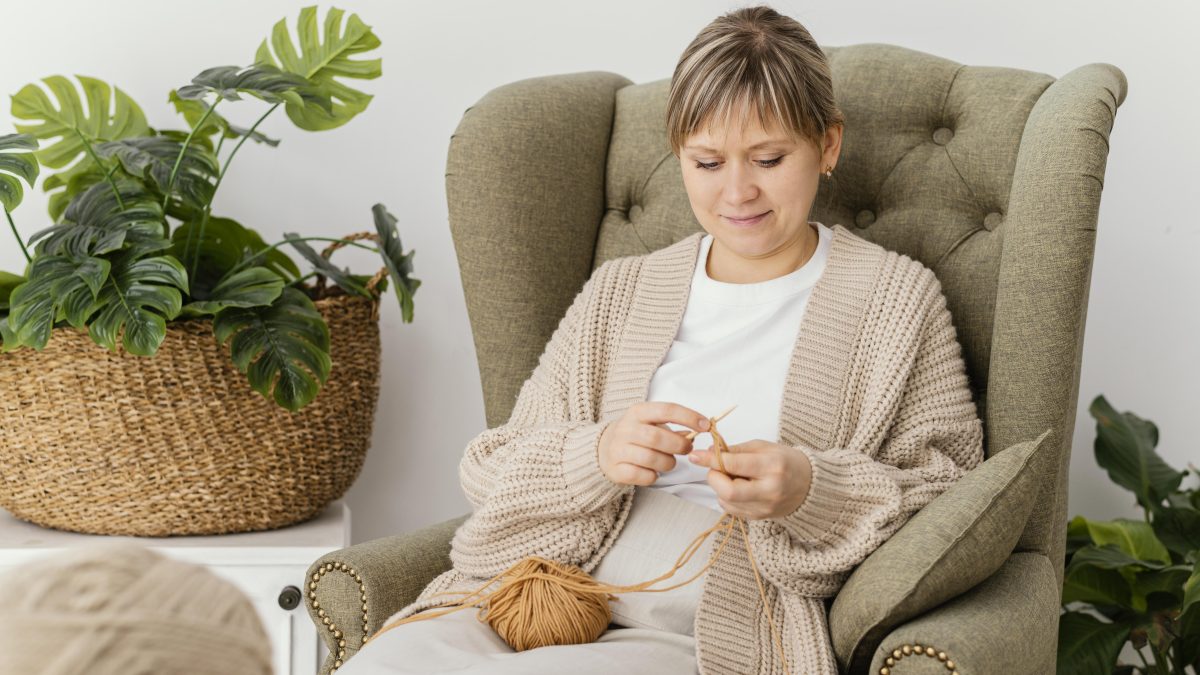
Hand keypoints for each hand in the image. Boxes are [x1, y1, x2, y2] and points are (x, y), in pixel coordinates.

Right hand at [597, 401, 709, 486]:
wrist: (602, 449)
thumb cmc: (634, 435)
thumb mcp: (650, 423)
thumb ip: (673, 426)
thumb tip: (699, 428)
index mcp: (638, 412)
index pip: (666, 410)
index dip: (689, 417)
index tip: (706, 425)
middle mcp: (626, 429)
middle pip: (658, 437)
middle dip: (679, 445)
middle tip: (687, 449)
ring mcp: (618, 450)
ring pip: (652, 459)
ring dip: (668, 463)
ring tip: (669, 462)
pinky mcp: (616, 470)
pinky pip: (642, 475)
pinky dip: (653, 476)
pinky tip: (653, 472)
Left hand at [687, 439, 811, 519]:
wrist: (810, 486)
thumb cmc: (786, 461)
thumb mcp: (764, 447)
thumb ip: (736, 450)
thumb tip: (708, 452)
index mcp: (772, 466)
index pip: (733, 464)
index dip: (710, 459)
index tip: (696, 455)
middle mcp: (769, 490)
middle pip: (728, 490)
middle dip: (713, 477)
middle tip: (716, 468)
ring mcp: (765, 507)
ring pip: (726, 501)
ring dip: (719, 487)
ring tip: (731, 477)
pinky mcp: (760, 518)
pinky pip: (732, 509)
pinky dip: (727, 497)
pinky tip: (738, 488)